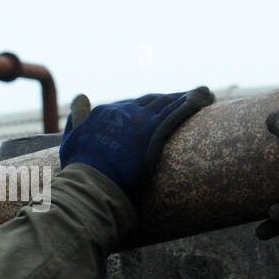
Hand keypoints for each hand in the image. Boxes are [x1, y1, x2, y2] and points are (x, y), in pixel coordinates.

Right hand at [60, 87, 214, 202]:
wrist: (91, 183)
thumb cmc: (81, 168)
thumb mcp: (72, 139)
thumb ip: (77, 117)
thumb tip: (80, 97)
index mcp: (106, 113)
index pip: (132, 104)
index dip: (148, 106)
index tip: (159, 108)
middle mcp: (124, 111)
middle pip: (154, 101)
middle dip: (171, 99)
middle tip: (187, 101)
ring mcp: (140, 120)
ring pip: (169, 102)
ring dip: (187, 98)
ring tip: (204, 95)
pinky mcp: (155, 130)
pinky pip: (179, 110)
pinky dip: (195, 100)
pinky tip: (206, 95)